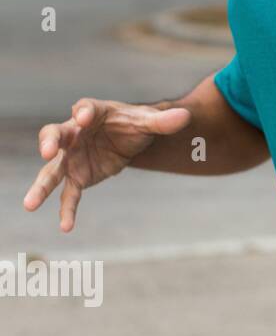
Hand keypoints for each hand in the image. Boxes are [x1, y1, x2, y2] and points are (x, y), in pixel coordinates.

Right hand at [22, 98, 190, 231]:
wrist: (132, 138)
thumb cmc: (134, 123)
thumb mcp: (149, 121)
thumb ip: (163, 121)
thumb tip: (185, 117)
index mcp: (93, 112)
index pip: (84, 108)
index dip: (83, 112)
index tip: (83, 117)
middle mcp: (75, 133)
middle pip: (55, 135)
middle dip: (49, 143)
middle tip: (47, 152)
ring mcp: (72, 156)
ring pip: (52, 171)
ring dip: (41, 186)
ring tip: (29, 204)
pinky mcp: (78, 176)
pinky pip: (69, 194)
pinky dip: (67, 210)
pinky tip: (66, 227)